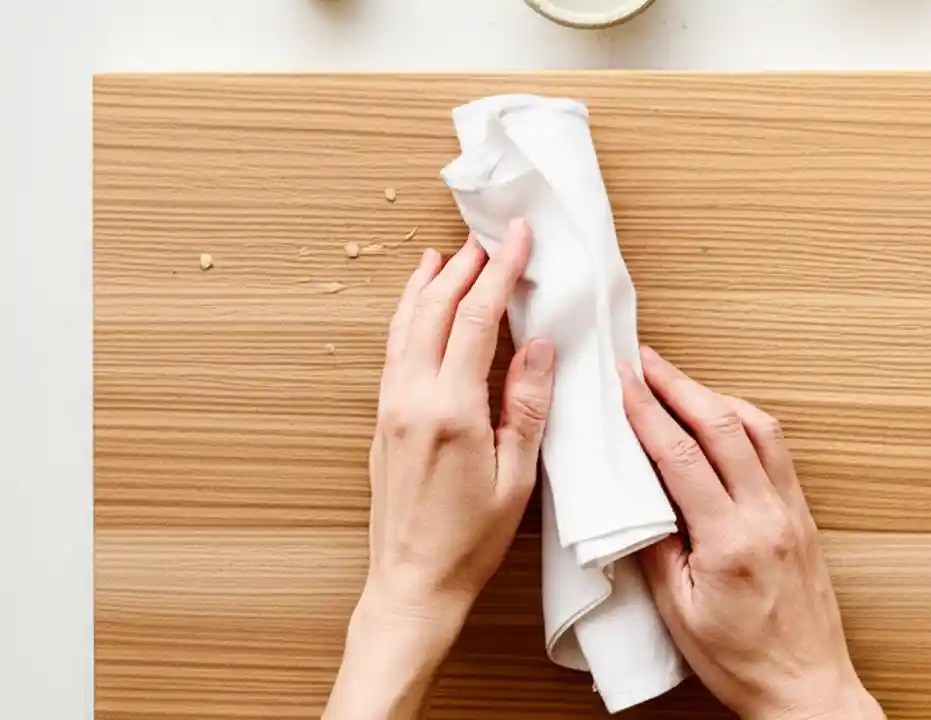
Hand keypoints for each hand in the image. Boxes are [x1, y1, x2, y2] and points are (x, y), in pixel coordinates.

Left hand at [325, 219, 554, 719]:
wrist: (411, 583)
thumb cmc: (469, 541)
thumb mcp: (516, 477)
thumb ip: (527, 404)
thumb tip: (540, 345)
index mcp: (451, 410)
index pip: (477, 319)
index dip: (499, 271)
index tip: (516, 238)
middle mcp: (412, 399)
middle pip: (436, 309)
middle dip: (465, 266)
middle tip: (490, 237)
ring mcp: (390, 407)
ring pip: (405, 324)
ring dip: (429, 283)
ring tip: (448, 253)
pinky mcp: (383, 419)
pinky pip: (394, 349)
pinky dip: (408, 315)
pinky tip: (418, 307)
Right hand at [619, 347, 882, 719]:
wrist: (807, 690)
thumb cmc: (743, 663)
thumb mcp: (680, 615)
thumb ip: (656, 550)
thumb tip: (635, 499)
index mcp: (730, 541)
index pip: (681, 455)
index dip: (647, 411)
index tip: (623, 381)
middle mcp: (767, 516)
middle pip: (722, 425)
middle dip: (678, 384)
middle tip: (645, 360)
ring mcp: (791, 512)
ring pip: (757, 428)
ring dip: (714, 396)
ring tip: (678, 381)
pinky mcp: (803, 517)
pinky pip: (777, 451)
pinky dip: (745, 422)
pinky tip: (723, 418)